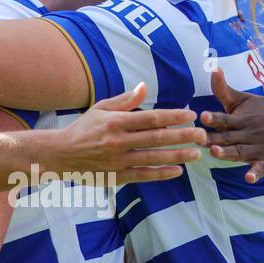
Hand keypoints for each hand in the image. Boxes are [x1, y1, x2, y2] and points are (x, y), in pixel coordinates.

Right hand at [52, 83, 206, 183]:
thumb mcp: (101, 109)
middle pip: (157, 138)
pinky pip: (144, 175)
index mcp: (116, 121)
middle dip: (182, 136)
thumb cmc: (84, 129)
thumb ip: (125, 100)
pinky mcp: (117, 176)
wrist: (61, 154)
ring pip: (153, 157)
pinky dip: (161, 173)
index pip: (150, 118)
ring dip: (177, 156)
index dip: (173, 116)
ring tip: (196, 154)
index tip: (190, 115)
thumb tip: (144, 86)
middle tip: (202, 135)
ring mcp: (118, 160)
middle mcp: (118, 141)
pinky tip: (177, 171)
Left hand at [199, 69, 263, 183]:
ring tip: (216, 153)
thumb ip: (225, 90)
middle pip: (228, 137)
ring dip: (228, 153)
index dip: (214, 118)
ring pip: (240, 153)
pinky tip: (249, 177)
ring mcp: (258, 149)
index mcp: (239, 120)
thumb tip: (213, 69)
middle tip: (200, 138)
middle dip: (214, 138)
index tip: (203, 115)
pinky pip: (261, 169)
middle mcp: (247, 135)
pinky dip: (256, 172)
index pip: (224, 119)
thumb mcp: (245, 100)